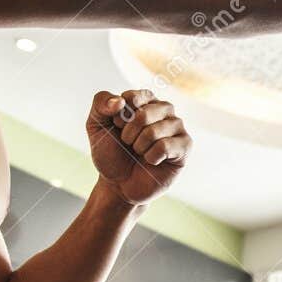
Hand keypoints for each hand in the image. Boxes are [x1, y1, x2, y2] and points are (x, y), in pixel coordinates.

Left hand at [87, 89, 190, 206]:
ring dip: (139, 147)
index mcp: (145, 100)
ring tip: (139, 152)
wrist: (118, 184)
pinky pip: (165, 147)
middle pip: (143, 114)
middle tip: (128, 143)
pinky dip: (151, 157)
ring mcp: (177, 127)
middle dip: (128, 134)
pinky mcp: (185, 146)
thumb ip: (100, 103)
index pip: (132, 97)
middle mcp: (164, 109)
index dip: (119, 117)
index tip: (117, 127)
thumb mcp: (96, 125)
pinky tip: (152, 161)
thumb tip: (120, 101)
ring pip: (154, 131)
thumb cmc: (111, 152)